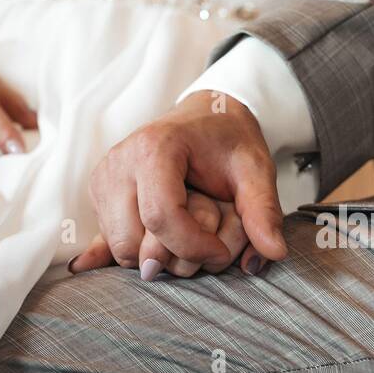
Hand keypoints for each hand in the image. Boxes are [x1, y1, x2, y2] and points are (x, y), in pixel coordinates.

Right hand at [78, 90, 286, 276]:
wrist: (204, 116)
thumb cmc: (228, 141)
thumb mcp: (256, 170)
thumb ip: (264, 211)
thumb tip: (274, 253)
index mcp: (154, 148)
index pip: (161, 217)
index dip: (193, 246)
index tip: (221, 253)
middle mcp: (119, 163)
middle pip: (134, 242)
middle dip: (174, 256)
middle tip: (206, 242)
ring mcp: (103, 180)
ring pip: (120, 249)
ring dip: (156, 256)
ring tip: (186, 232)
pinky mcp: (99, 195)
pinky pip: (104, 243)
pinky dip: (128, 253)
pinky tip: (131, 255)